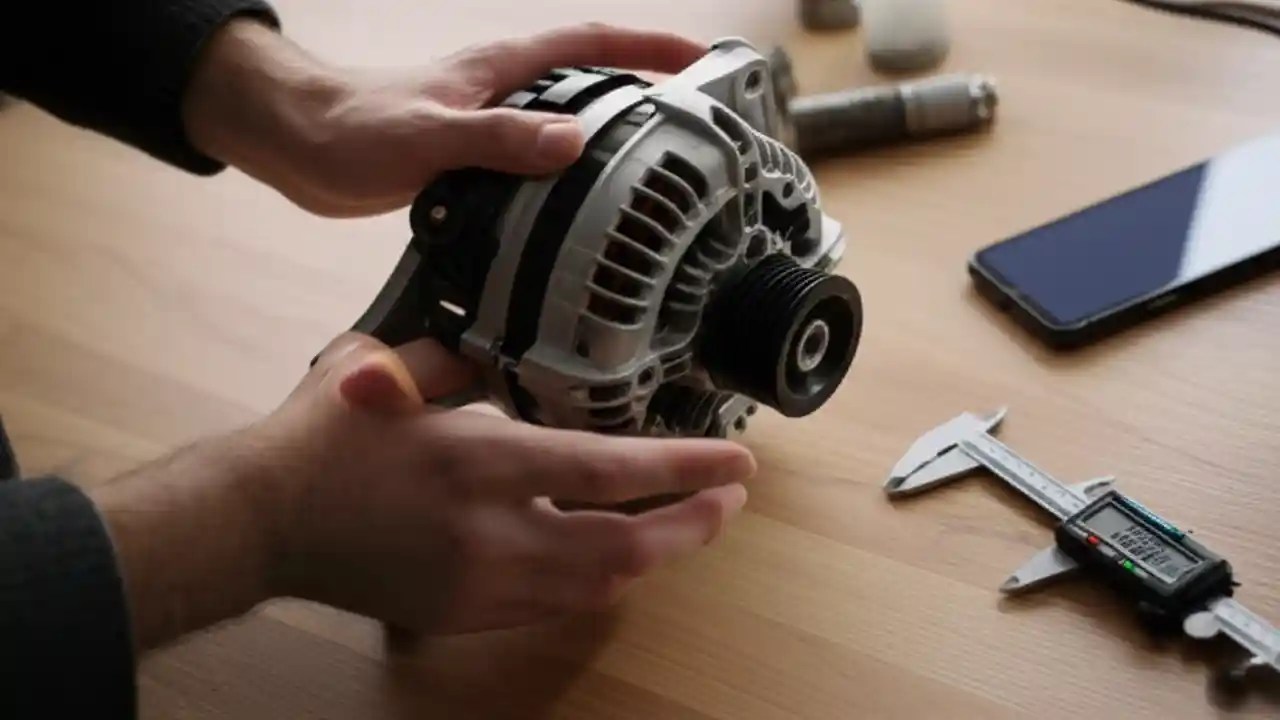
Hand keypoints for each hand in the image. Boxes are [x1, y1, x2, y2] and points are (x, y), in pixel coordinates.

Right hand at [92, 332, 753, 648]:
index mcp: (478, 461)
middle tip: (729, 498)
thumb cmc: (320, 441)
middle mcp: (491, 531)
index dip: (684, 468)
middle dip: (691, 524)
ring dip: (655, 554)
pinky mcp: (466, 611)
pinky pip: (557, 602)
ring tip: (689, 524)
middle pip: (624, 545)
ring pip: (599, 584)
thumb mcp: (391, 369)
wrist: (262, 523)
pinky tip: (619, 551)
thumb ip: (460, 359)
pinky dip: (601, 576)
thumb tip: (502, 353)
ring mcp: (480, 581)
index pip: (609, 470)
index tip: (735, 462)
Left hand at [183, 21, 708, 216]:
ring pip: (566, 123)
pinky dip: (566, 177)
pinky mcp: (472, 156)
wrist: (296, 143)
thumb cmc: (351, 129)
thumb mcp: (431, 136)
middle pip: (591, 79)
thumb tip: (573, 142)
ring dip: (609, 139)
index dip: (650, 46)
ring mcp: (488, 121)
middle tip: (692, 125)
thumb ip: (500, 139)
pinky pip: (536, 160)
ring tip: (652, 176)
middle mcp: (502, 89)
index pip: (591, 43)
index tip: (700, 60)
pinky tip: (575, 212)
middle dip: (645, 91)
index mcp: (501, 69)